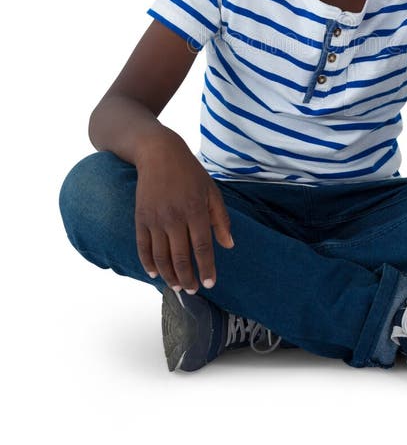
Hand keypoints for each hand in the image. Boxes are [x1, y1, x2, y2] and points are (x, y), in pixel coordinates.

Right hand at [135, 132, 233, 293]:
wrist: (158, 153)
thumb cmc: (190, 172)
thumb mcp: (211, 191)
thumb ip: (220, 219)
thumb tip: (228, 245)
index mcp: (195, 210)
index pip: (202, 247)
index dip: (206, 268)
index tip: (209, 283)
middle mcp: (174, 217)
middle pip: (180, 257)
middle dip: (187, 278)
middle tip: (192, 290)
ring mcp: (155, 218)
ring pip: (161, 256)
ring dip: (168, 275)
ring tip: (176, 286)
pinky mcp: (141, 218)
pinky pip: (143, 247)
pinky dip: (147, 263)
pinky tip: (154, 274)